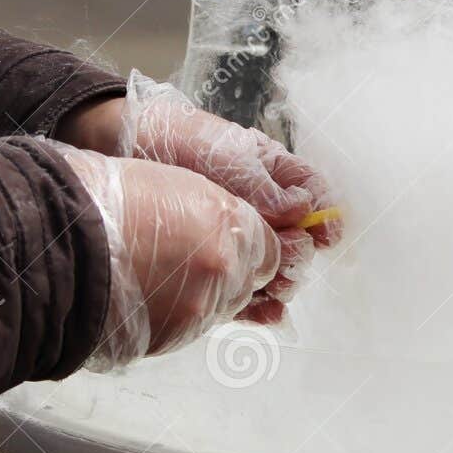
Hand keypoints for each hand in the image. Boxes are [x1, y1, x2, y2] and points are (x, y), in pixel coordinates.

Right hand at [50, 145, 281, 363]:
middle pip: (252, 283)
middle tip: (196, 262)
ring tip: (165, 279)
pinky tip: (150, 297)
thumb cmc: (105, 200)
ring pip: (224, 308)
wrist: (57, 241)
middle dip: (234, 274)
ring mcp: (199, 309)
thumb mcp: (174, 185)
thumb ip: (214, 214)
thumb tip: (225, 234)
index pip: (272, 249)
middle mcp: (223, 270)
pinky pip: (191, 328)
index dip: (256, 248)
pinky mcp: (172, 336)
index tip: (237, 246)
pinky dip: (178, 315)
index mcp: (228, 224)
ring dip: (206, 296)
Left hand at [56, 76, 339, 322]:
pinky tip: (268, 313)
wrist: (126, 147)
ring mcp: (236, 236)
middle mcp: (261, 209)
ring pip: (272, 266)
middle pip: (296, 240)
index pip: (312, 198)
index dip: (324, 219)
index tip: (326, 237)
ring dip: (280, 281)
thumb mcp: (231, 156)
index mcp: (273, 176)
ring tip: (276, 288)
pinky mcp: (213, 262)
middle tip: (287, 258)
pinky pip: (242, 286)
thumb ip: (267, 186)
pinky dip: (257, 304)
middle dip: (297, 254)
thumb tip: (304, 209)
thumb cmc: (182, 139)